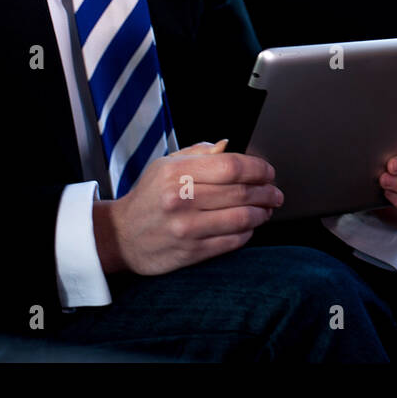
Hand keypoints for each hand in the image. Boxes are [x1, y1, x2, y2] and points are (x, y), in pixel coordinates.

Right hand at [94, 140, 282, 274]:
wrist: (121, 236)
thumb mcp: (165, 165)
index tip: (268, 172)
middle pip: (242, 192)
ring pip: (242, 218)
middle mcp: (181, 199)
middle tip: (275, 193)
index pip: (231, 166)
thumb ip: (199, 153)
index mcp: (177, 172)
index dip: (258, 168)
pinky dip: (248, 232)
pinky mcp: (191, 252)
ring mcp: (187, 227)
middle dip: (267, 191)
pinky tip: (250, 226)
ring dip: (263, 213)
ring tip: (267, 209)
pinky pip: (233, 241)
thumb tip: (229, 146)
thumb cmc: (149, 197)